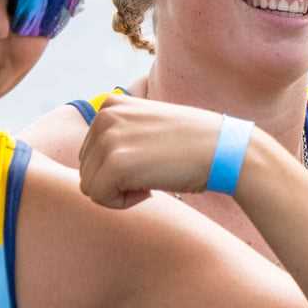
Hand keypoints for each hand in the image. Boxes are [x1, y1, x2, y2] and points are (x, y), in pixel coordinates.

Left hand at [79, 93, 238, 207]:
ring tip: (150, 179)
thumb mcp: (146, 125)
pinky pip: (99, 197)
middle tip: (150, 173)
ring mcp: (108, 138)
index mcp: (110, 104)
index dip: (117, 168)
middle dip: (114, 181)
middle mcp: (104, 116)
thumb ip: (118, 134)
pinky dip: (123, 203)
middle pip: (86, 170)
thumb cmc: (189, 145)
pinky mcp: (115, 163)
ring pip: (89, 186)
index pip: (90, 153)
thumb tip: (89, 168)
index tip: (148, 162)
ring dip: (118, 193)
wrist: (221, 150)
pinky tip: (149, 189)